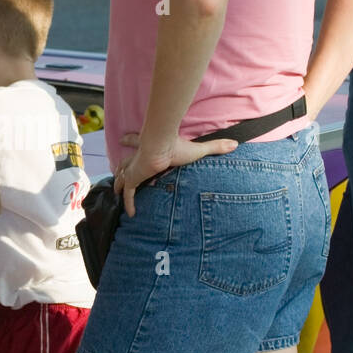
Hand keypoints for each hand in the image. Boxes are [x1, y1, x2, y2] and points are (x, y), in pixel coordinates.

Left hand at [114, 130, 237, 218]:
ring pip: (123, 176)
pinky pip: (129, 193)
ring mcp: (134, 168)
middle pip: (126, 160)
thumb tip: (235, 144)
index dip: (131, 139)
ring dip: (120, 184)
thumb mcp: (198, 149)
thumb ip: (215, 147)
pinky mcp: (133, 179)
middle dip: (122, 166)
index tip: (123, 139)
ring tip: (117, 192)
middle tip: (119, 170)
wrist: (161, 146)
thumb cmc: (177, 146)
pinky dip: (129, 203)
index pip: (137, 141)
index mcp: (148, 145)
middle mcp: (138, 156)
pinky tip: (131, 213)